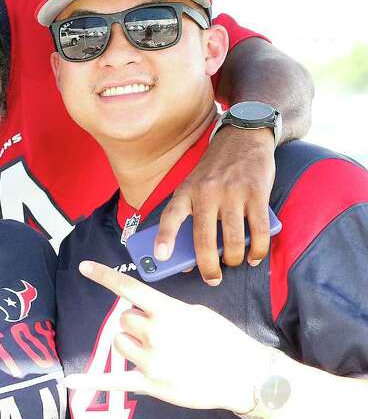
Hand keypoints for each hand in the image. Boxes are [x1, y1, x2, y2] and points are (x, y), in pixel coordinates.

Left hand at [63, 260, 261, 412]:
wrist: (245, 376)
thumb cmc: (224, 341)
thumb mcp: (197, 313)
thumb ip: (165, 309)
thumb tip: (139, 307)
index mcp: (168, 312)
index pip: (129, 288)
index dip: (104, 276)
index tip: (83, 267)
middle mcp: (156, 334)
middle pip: (123, 319)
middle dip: (135, 323)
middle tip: (161, 334)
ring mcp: (151, 360)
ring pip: (119, 343)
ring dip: (130, 344)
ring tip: (157, 352)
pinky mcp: (149, 384)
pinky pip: (113, 381)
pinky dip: (90, 382)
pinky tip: (70, 381)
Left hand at [155, 126, 274, 285]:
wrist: (242, 139)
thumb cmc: (214, 172)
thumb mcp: (193, 186)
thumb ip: (190, 213)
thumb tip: (188, 253)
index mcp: (186, 191)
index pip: (170, 216)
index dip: (165, 237)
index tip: (161, 256)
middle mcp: (206, 192)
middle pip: (204, 238)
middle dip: (208, 265)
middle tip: (212, 279)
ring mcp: (232, 193)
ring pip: (232, 239)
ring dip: (233, 259)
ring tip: (233, 263)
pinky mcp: (256, 193)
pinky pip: (257, 230)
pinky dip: (257, 249)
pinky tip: (254, 257)